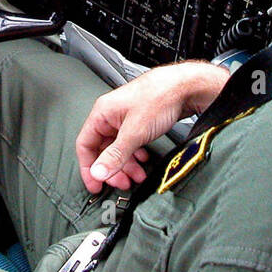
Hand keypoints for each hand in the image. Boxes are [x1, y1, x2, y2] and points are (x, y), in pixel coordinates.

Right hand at [75, 61, 229, 192]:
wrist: (186, 86)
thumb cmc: (160, 96)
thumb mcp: (135, 132)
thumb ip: (115, 154)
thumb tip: (98, 172)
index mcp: (102, 113)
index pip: (85, 145)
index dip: (88, 167)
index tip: (95, 185)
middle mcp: (111, 115)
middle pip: (102, 149)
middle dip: (112, 168)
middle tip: (121, 183)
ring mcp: (125, 118)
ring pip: (118, 147)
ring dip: (126, 164)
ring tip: (137, 176)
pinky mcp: (139, 120)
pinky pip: (131, 142)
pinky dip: (135, 155)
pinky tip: (144, 160)